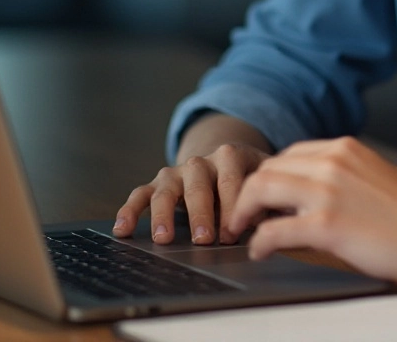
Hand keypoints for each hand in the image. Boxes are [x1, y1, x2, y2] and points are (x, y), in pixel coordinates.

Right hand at [114, 137, 270, 245]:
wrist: (227, 161)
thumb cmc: (249, 179)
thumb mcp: (263, 180)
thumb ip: (270, 198)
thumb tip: (274, 224)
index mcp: (231, 156)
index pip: (232, 179)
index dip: (233, 206)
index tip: (235, 233)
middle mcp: (201, 162)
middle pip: (198, 186)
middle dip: (201, 214)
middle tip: (204, 240)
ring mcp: (176, 173)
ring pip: (167, 190)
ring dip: (164, 215)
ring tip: (164, 239)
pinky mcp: (157, 185)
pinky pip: (139, 195)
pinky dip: (129, 211)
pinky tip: (122, 230)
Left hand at [230, 137, 396, 285]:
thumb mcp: (372, 177)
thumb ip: (340, 177)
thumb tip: (303, 197)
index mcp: (346, 148)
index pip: (288, 155)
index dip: (268, 178)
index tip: (261, 200)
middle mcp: (334, 162)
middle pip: (268, 169)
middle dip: (248, 195)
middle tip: (242, 218)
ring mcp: (329, 191)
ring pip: (261, 190)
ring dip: (244, 213)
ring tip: (244, 232)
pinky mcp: (327, 224)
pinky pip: (273, 230)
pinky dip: (260, 242)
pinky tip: (262, 252)